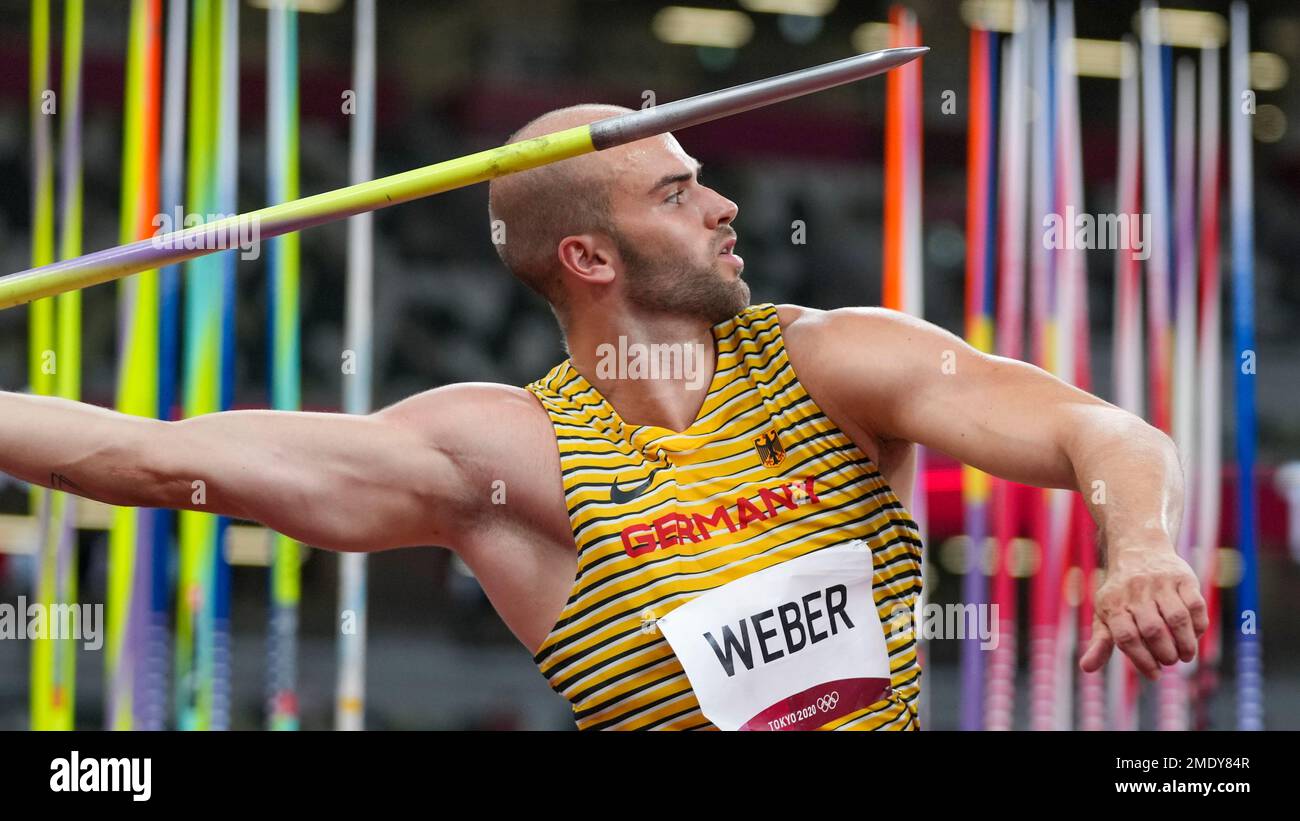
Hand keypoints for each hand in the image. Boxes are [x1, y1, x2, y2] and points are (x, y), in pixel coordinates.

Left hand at [1078, 542, 1208, 679]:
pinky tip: (1194, 636)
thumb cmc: (1120, 593)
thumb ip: (1100, 642)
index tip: (1154, 674)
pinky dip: (1199, 625)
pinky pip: (1195, 604)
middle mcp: (1136, 592)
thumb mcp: (1104, 613)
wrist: (1138, 549)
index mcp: (1113, 604)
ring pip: (1177, 618)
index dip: (1142, 660)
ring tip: (1185, 656)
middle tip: (1170, 661)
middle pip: (1153, 629)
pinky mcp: (1183, 577)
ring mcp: (1160, 583)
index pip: (1126, 637)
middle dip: (1165, 653)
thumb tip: (1086, 668)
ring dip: (1185, 643)